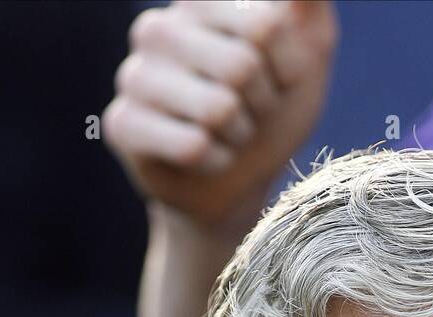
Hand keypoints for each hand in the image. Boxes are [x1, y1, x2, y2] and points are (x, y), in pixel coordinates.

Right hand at [102, 0, 337, 227]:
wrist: (242, 183)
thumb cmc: (273, 111)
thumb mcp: (310, 52)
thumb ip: (308, 3)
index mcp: (200, 0)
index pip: (267, 27)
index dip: (287, 68)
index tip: (273, 79)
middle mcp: (159, 27)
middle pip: (241, 66)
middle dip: (261, 104)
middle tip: (248, 113)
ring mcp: (134, 74)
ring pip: (218, 109)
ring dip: (238, 135)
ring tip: (226, 133)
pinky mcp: (123, 124)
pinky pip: (193, 147)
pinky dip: (216, 162)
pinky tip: (204, 157)